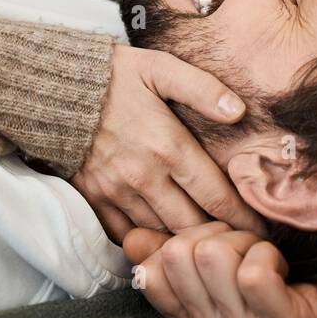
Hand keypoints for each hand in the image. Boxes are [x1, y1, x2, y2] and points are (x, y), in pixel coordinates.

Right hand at [71, 44, 266, 241]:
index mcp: (168, 146)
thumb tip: (239, 112)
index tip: (263, 234)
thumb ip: (202, 89)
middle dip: (220, 239)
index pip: (216, 196)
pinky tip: (165, 243)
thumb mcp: (160, 67)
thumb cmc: (113, 75)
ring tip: (208, 249)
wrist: (53, 86)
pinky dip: (148, 244)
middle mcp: (144, 177)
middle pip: (193, 225)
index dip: (244, 220)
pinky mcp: (95, 200)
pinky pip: (127, 237)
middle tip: (241, 247)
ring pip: (162, 235)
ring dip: (185, 244)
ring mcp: (117, 193)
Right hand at [123, 222, 316, 317]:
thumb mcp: (216, 277)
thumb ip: (172, 256)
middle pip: (177, 253)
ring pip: (213, 255)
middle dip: (212, 232)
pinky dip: (268, 255)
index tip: (205, 242)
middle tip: (240, 247)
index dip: (173, 242)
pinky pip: (253, 273)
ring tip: (261, 256)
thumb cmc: (273, 291)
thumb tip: (132, 239)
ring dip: (242, 241)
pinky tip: (281, 268)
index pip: (150, 274)